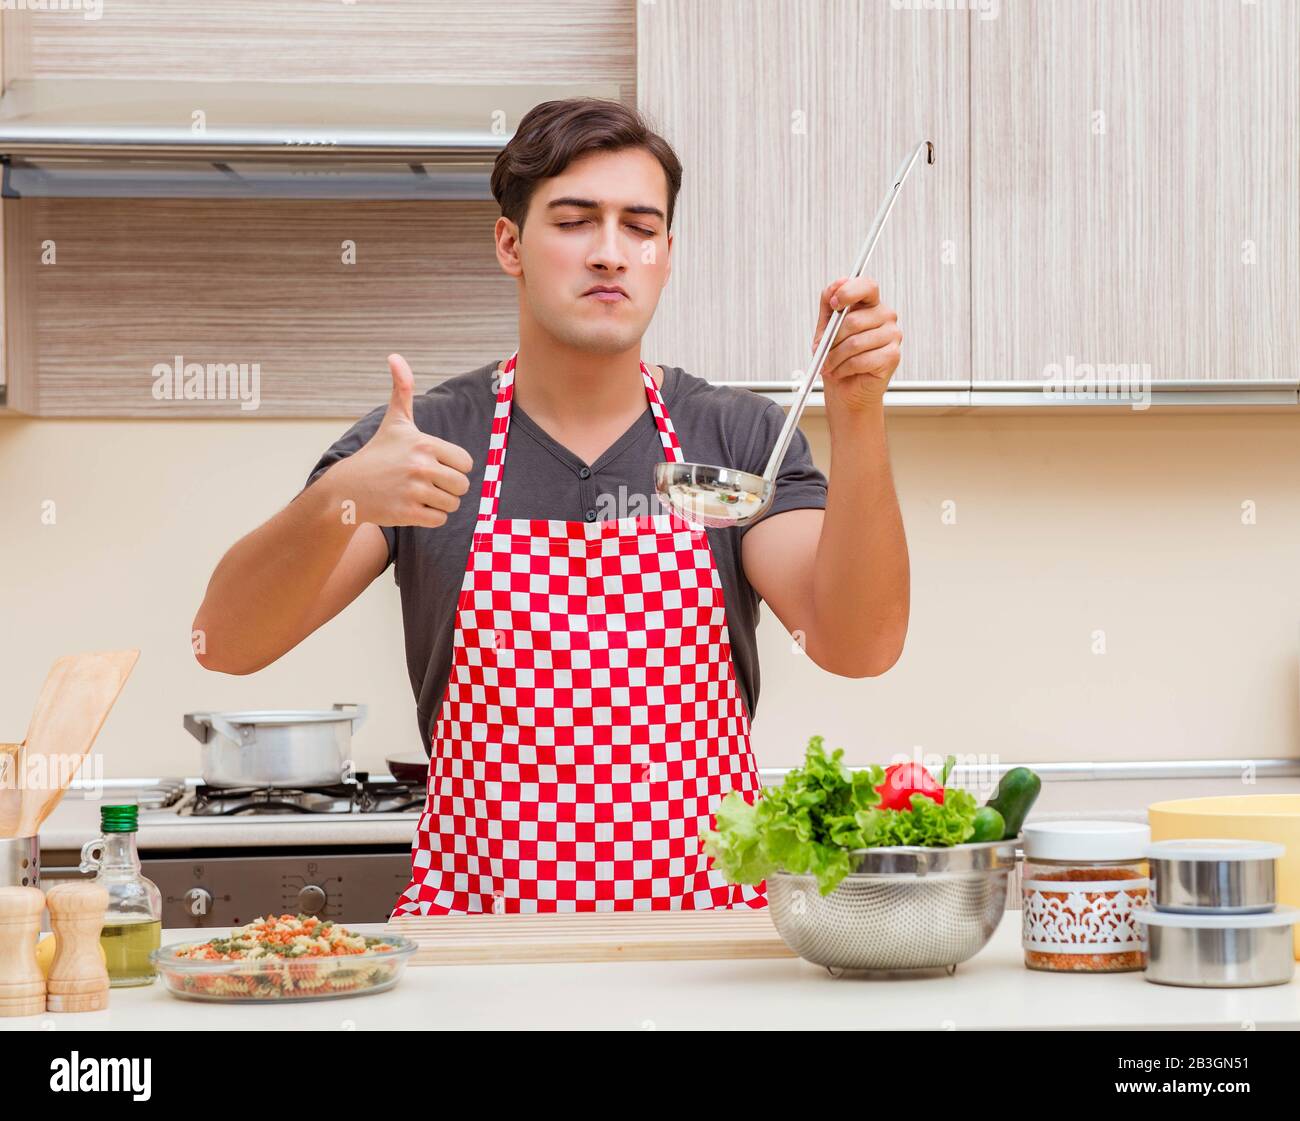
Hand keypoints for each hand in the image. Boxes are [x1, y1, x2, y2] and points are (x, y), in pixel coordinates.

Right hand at [330, 354, 473, 528]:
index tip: (434, 465)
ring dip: (439, 503)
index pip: (466, 463)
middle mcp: (421, 467)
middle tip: (426, 483)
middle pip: (462, 486)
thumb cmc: (377, 454)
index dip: (453, 467)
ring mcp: (414, 492)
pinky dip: (429, 517)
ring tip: (418, 494)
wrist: (347, 489)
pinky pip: (439, 520)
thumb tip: (394, 356)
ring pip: (452, 504)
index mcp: (424, 444)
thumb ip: (402, 390)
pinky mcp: (408, 514)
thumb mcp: (394, 422)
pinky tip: (411, 507)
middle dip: (449, 487)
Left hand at [810, 276, 901, 411]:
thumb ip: (828, 304)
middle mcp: (885, 316)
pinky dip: (844, 368)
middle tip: (822, 351)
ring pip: (855, 343)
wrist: (845, 390)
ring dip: (835, 357)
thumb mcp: (825, 328)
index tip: (834, 304)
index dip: (849, 292)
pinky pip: (861, 360)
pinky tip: (841, 372)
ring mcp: (893, 335)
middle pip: (853, 320)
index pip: (866, 286)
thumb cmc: (837, 358)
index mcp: (870, 305)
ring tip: (829, 365)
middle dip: (831, 340)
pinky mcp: (892, 356)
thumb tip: (834, 286)